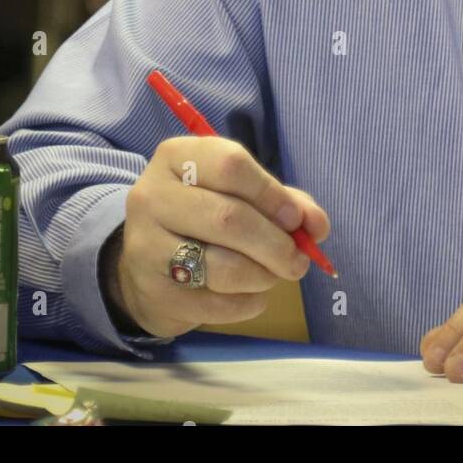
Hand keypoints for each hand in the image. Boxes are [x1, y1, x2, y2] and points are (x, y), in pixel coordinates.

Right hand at [106, 136, 329, 337]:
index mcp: (177, 158)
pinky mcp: (152, 292)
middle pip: (228, 218)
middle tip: (297, 260)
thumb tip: (317, 226)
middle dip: (275, 244)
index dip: (272, 194)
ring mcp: (145, 246)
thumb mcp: (242, 194)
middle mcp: (152, 196)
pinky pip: (214, 304)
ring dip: (263, 276)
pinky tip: (252, 296)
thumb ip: (286, 202)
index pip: (231, 165)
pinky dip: (246, 304)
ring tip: (273, 275)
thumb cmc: (206, 218)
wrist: (149, 266)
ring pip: (222, 266)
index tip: (296, 219)